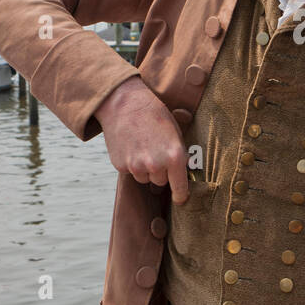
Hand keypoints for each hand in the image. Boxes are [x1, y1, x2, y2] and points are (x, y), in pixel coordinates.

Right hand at [94, 75, 188, 203]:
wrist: (125, 104)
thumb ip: (179, 154)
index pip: (180, 187)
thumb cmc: (155, 115)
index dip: (180, 195)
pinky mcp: (121, 166)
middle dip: (160, 171)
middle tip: (155, 152)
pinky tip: (131, 145)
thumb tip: (183, 172)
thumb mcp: (175, 132)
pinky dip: (131, 163)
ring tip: (142, 146)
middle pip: (160, 182)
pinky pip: (130, 172)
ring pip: (144, 178)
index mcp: (174, 157)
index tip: (180, 200)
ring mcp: (137, 166)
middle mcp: (156, 165)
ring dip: (145, 168)